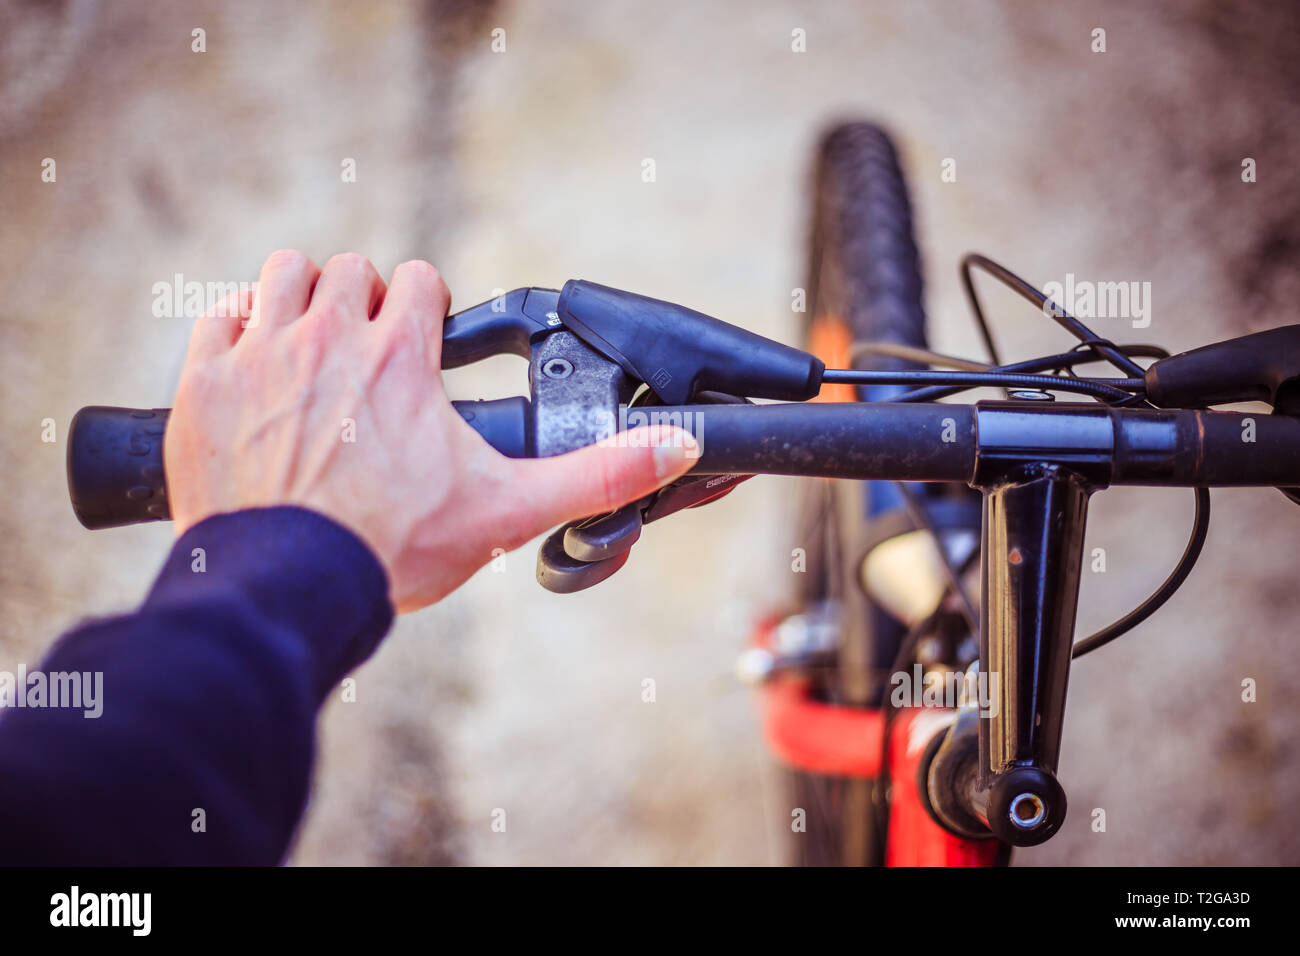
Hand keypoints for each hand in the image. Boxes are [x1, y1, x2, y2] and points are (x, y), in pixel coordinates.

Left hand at [164, 250, 697, 611]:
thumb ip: (598, 473)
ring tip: (313, 353)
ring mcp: (260, 353)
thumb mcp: (510, 511)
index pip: (421, 281)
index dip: (425, 309)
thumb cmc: (394, 548)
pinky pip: (217, 316)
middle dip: (365, 304)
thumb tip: (676, 446)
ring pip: (282, 276)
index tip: (421, 347)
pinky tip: (255, 370)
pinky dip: (236, 330)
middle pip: (350, 271)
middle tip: (368, 361)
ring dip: (301, 300)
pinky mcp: (205, 382)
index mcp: (402, 357)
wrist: (290, 585)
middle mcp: (330, 337)